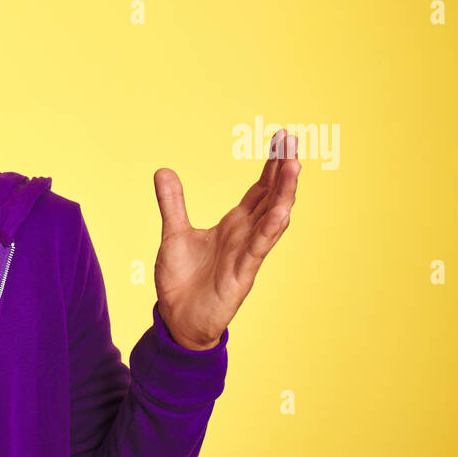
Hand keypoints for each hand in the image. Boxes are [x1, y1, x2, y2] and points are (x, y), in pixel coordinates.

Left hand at [152, 128, 300, 349]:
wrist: (177, 319)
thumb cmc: (182, 280)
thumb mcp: (174, 234)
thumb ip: (172, 203)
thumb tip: (163, 170)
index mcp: (234, 224)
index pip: (259, 189)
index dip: (271, 165)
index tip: (282, 137)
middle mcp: (245, 236)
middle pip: (271, 197)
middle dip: (283, 169)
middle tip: (293, 139)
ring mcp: (247, 254)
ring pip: (271, 219)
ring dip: (283, 194)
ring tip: (294, 166)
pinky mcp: (242, 275)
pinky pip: (258, 249)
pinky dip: (269, 231)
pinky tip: (281, 212)